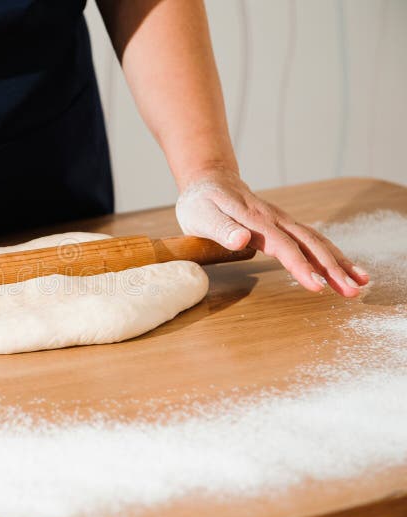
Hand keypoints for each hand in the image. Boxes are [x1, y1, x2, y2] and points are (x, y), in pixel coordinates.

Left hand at [175, 171, 368, 296]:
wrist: (210, 180)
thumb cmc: (201, 202)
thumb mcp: (201, 216)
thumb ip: (220, 229)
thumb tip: (242, 239)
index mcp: (255, 220)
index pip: (282, 246)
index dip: (300, 266)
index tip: (317, 285)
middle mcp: (275, 220)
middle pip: (309, 244)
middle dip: (332, 268)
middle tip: (351, 291)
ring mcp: (283, 222)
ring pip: (316, 241)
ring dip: (339, 263)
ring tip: (359, 285)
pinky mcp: (285, 226)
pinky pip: (312, 241)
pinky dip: (331, 256)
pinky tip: (346, 270)